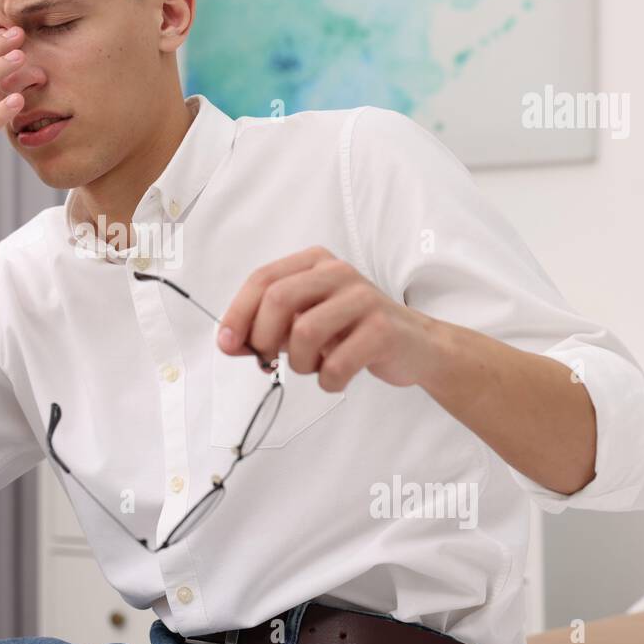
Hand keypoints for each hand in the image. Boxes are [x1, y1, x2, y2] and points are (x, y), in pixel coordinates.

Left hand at [216, 246, 441, 391]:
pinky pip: (336, 364)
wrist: (415, 344)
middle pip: (278, 299)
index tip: (228, 343)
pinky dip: (328, 381)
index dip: (238, 313)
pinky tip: (336, 378)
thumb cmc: (352, 331)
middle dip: (263, 338)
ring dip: (298, 363)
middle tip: (269, 361)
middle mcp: (338, 272)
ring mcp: (363, 298)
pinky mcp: (383, 329)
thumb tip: (229, 342)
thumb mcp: (306, 319)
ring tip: (312, 366)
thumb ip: (268, 327)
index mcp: (314, 262)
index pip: (262, 279)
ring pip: (304, 333)